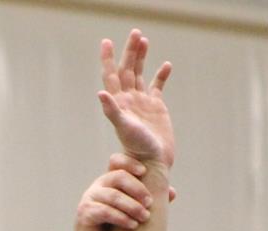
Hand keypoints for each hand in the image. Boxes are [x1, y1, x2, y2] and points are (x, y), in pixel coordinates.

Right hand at [73, 153, 174, 230]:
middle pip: (118, 177)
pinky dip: (121, 218)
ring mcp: (90, 198)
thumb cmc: (116, 226)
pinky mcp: (85, 213)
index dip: (130, 163)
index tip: (144, 172)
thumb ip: (149, 199)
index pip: (116, 161)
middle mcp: (98, 186)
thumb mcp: (134, 210)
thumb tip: (172, 193)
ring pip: (113, 196)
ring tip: (145, 217)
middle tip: (150, 202)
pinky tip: (133, 225)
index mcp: (109, 180)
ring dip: (132, 206)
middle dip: (137, 189)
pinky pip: (104, 211)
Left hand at [97, 30, 174, 166]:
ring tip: (143, 40)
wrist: (152, 162)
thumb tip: (101, 93)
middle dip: (130, 51)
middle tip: (135, 32)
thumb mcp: (123, 127)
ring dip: (141, 57)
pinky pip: (158, 86)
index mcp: (119, 102)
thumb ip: (112, 110)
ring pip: (140, 74)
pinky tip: (166, 65)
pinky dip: (161, 75)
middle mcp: (129, 99)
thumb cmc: (136, 148)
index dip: (108, 58)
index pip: (111, 75)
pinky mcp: (156, 107)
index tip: (106, 42)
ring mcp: (142, 102)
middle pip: (127, 69)